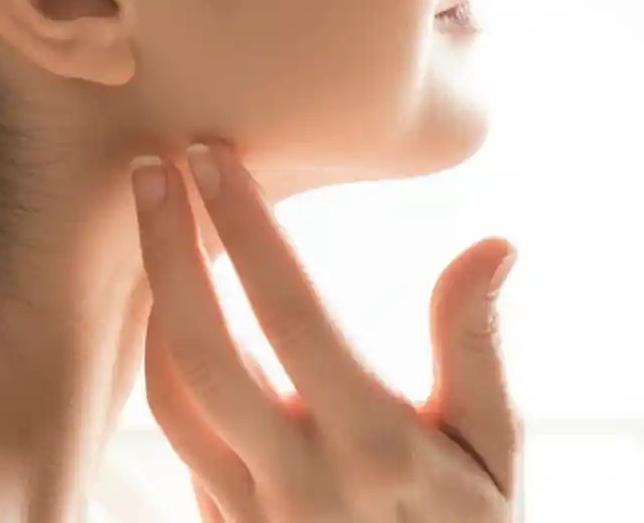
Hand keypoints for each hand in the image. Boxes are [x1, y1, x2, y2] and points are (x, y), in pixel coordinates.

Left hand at [130, 141, 522, 521]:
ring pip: (172, 396)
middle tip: (149, 167)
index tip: (215, 156)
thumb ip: (477, 349)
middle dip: (167, 251)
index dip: (248, 230)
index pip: (293, 316)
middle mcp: (300, 480)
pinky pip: (177, 434)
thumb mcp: (495, 451)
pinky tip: (171, 307)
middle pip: (203, 352)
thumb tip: (492, 244)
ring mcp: (252, 512)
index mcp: (376, 446)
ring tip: (156, 222)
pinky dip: (163, 360)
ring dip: (152, 302)